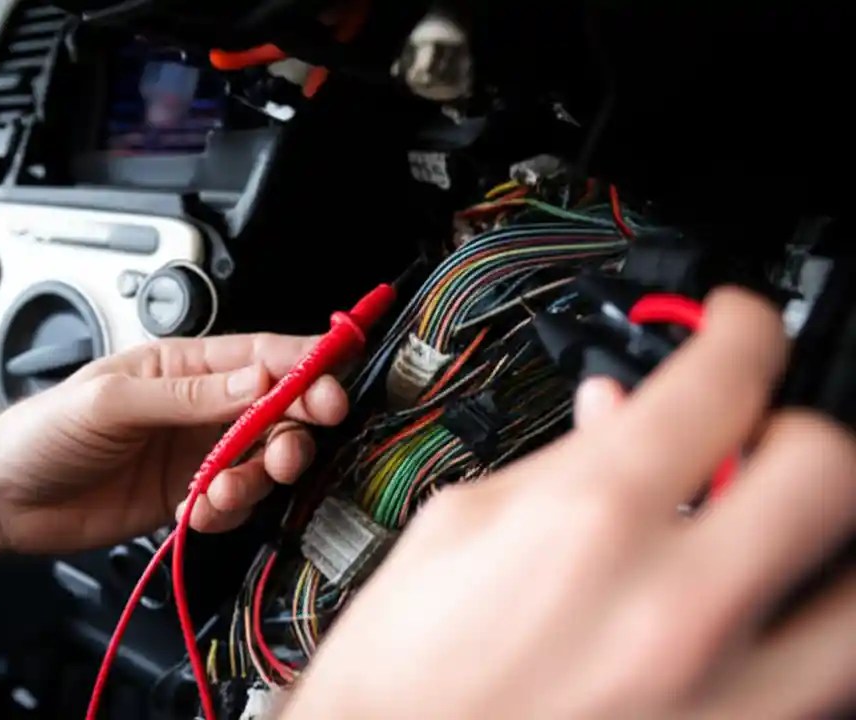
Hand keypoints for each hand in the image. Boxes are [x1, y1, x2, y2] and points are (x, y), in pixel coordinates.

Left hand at [0, 334, 348, 553]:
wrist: (5, 499)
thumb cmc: (43, 432)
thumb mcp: (111, 402)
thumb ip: (188, 394)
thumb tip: (257, 381)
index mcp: (182, 364)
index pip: (263, 357)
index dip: (306, 369)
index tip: (331, 391)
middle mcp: (199, 405)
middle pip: (278, 412)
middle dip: (291, 433)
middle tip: (283, 455)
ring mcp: (196, 452)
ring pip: (261, 460)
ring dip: (253, 480)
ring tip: (217, 493)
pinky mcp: (189, 495)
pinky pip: (234, 502)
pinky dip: (227, 511)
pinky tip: (197, 512)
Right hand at [284, 288, 855, 718]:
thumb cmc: (400, 673)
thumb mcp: (460, 527)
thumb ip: (563, 458)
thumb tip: (623, 410)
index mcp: (587, 523)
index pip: (723, 381)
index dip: (742, 330)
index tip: (739, 329)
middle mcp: (672, 610)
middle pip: (827, 471)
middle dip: (794, 431)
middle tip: (752, 436)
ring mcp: (718, 697)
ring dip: (821, 545)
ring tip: (766, 539)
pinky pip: (819, 681)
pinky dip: (793, 634)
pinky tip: (738, 621)